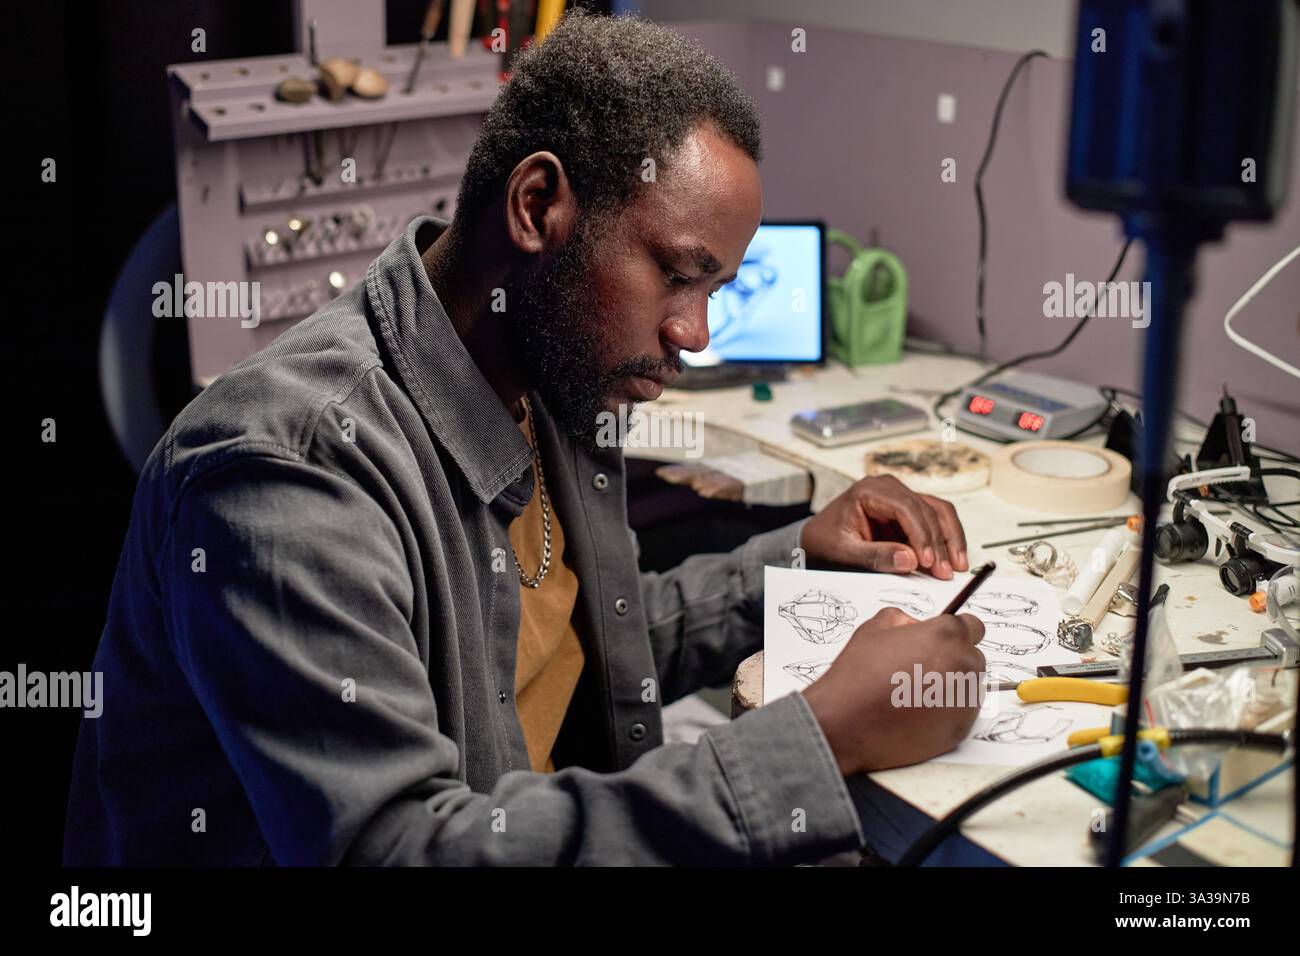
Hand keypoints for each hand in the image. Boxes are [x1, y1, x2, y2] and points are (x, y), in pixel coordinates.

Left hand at [799, 475, 968, 579]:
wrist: (814, 541)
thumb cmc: (824, 542)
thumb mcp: (843, 553)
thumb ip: (875, 556)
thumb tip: (910, 560)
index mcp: (869, 490)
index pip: (906, 508)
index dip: (922, 535)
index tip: (929, 561)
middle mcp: (888, 488)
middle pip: (927, 509)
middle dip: (940, 542)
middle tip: (946, 571)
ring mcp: (900, 498)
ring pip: (938, 512)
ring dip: (950, 538)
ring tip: (956, 565)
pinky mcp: (907, 513)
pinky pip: (934, 522)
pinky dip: (944, 540)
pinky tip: (950, 560)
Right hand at [802, 608, 985, 775]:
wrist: (847, 723)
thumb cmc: (858, 676)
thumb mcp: (874, 629)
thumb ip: (903, 619)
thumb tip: (917, 626)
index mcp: (945, 635)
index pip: (973, 626)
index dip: (957, 632)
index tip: (945, 640)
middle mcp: (963, 664)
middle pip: (974, 656)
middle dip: (954, 659)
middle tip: (922, 669)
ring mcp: (965, 698)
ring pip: (970, 685)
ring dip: (952, 685)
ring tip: (916, 692)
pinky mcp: (961, 727)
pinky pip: (963, 712)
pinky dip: (947, 711)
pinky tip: (918, 711)